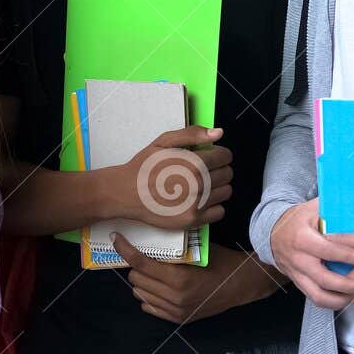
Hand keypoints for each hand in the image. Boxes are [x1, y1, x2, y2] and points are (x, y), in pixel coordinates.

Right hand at [109, 126, 233, 230]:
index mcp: (195, 163)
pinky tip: (199, 200)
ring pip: (226, 193)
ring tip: (200, 185)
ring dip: (217, 187)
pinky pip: (219, 212)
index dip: (219, 154)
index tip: (210, 157)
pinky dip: (213, 206)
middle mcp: (199, 185)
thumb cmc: (145, 166)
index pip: (226, 157)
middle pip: (228, 175)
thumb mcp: (164, 141)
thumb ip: (192, 134)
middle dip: (219, 169)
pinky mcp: (193, 220)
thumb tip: (218, 133)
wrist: (126, 193)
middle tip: (203, 171)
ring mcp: (197, 204)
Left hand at [112, 235, 280, 323]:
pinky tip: (158, 286)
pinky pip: (149, 307)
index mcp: (179, 278)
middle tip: (143, 256)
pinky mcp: (178, 319)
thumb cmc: (221, 261)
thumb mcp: (197, 250)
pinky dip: (148, 295)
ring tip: (151, 272)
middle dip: (136, 266)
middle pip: (137, 279)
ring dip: (142, 281)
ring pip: (140, 294)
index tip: (116, 238)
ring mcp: (175, 310)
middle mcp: (174, 297)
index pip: (141, 263)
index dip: (125, 249)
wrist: (240, 285)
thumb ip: (173, 250)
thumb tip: (148, 239)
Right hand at [269, 199, 353, 309]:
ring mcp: (297, 273)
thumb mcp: (313, 208)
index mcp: (302, 238)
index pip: (326, 250)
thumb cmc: (299, 219)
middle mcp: (298, 258)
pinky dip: (331, 302)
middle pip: (322, 278)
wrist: (273, 232)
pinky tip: (346, 299)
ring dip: (339, 299)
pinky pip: (314, 298)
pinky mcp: (298, 282)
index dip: (346, 256)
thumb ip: (333, 208)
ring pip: (317, 294)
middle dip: (346, 285)